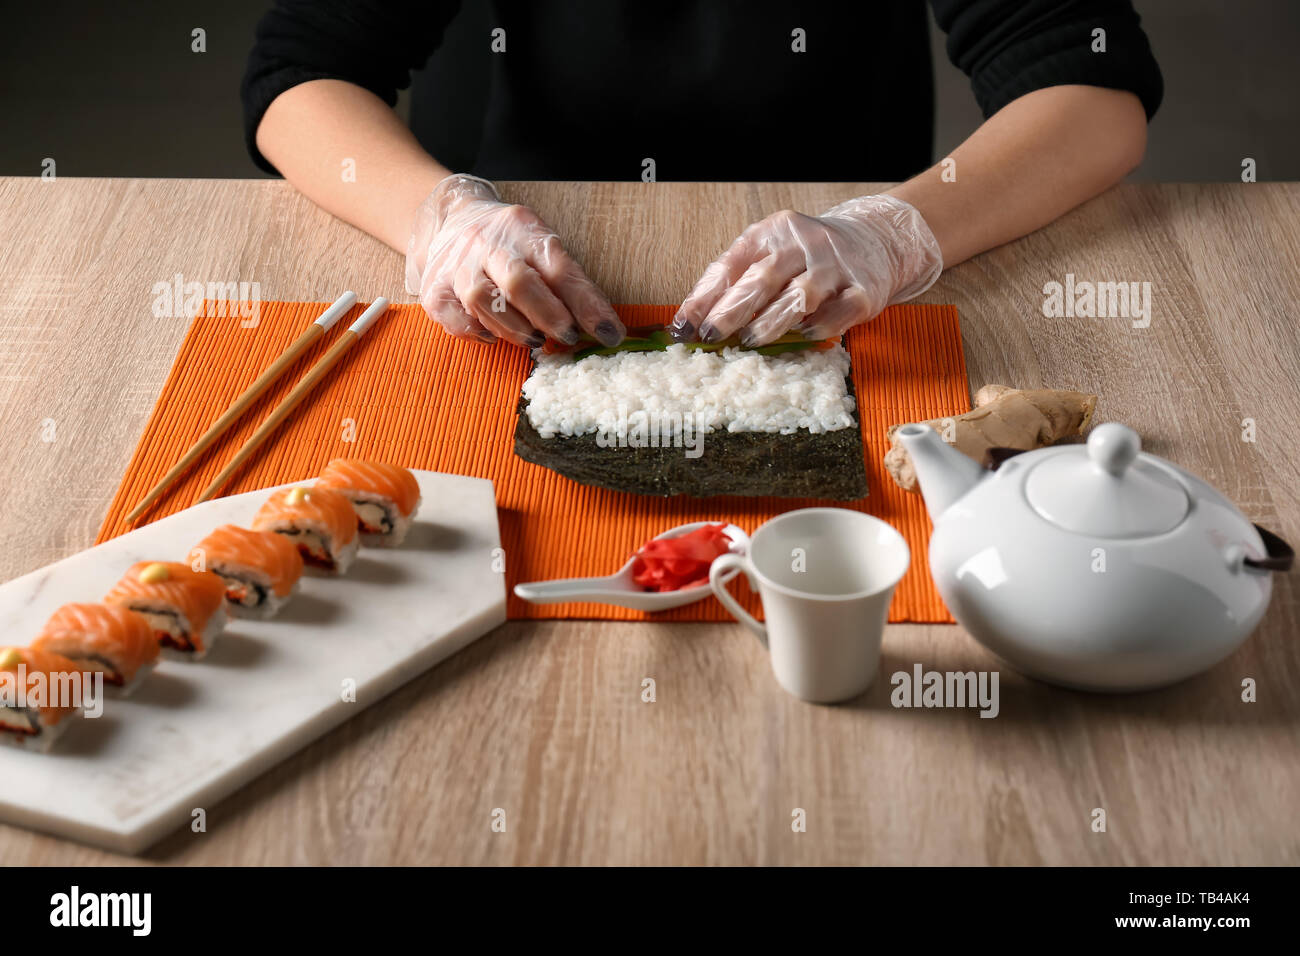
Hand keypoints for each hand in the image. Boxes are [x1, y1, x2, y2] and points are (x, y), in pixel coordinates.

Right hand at [405, 174, 624, 346]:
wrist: (451, 217)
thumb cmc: (509, 243)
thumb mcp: (540, 246)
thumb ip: (567, 283)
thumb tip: (602, 328)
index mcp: (524, 230)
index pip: (560, 269)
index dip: (587, 304)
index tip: (609, 333)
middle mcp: (487, 244)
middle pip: (518, 281)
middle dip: (549, 315)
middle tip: (567, 337)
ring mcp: (457, 265)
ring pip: (482, 300)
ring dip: (514, 328)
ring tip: (533, 340)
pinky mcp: (434, 289)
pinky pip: (451, 316)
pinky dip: (474, 331)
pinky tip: (492, 336)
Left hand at [671, 194, 942, 346]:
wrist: (875, 240)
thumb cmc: (807, 257)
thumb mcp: (770, 254)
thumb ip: (734, 282)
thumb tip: (689, 323)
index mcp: (773, 232)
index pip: (731, 264)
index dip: (704, 297)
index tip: (683, 327)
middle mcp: (804, 244)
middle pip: (763, 277)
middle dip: (732, 309)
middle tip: (711, 335)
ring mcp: (835, 267)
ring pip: (799, 296)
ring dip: (771, 321)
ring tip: (750, 340)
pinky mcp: (863, 290)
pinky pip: (838, 312)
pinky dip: (818, 326)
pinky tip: (802, 335)